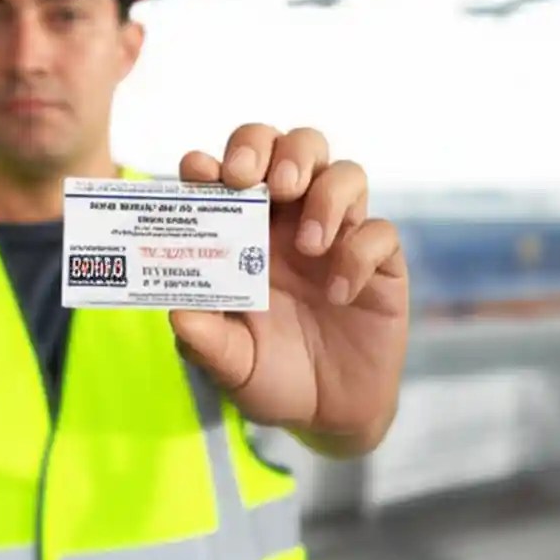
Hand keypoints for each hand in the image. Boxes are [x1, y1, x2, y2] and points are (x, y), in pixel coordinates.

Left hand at [171, 124, 408, 454]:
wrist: (328, 413)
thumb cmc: (270, 375)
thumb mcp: (230, 365)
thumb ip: (206, 342)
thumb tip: (178, 315)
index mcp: (242, 232)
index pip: (227, 173)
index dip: (213, 163)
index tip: (200, 171)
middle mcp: (290, 222)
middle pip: (288, 146)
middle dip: (273, 149)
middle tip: (263, 182)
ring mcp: (338, 235)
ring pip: (343, 172)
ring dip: (326, 195)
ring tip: (308, 245)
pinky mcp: (380, 261)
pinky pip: (379, 231)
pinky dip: (359, 253)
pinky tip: (338, 293)